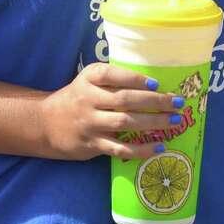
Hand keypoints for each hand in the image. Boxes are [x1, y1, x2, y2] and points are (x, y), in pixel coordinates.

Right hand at [39, 63, 182, 159]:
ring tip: (174, 122)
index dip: (135, 79)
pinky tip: (159, 147)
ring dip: (153, 123)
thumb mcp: (88, 80)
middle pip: (125, 99)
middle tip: (177, 103)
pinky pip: (120, 148)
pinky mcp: (92, 144)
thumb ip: (113, 78)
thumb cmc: (77, 97)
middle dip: (154, 101)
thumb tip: (152, 83)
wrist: (46, 123)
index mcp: (89, 79)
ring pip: (125, 123)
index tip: (156, 83)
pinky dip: (141, 149)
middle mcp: (88, 99)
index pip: (113, 75)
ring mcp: (90, 123)